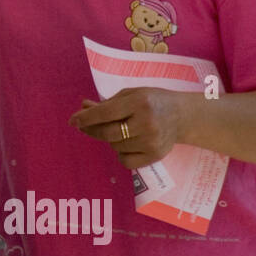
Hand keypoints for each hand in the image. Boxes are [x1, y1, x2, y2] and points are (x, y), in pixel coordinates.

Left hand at [68, 88, 188, 169]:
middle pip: (108, 133)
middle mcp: (147, 122)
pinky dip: (121, 153)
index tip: (73, 120)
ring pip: (115, 146)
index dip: (87, 118)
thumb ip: (106, 103)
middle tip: (83, 126)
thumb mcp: (131, 95)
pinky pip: (125, 161)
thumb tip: (82, 108)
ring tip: (121, 129)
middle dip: (92, 130)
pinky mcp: (155, 155)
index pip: (106, 113)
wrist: (182, 116)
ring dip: (110, 139)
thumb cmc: (152, 101)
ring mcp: (152, 141)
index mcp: (140, 102)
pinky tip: (127, 143)